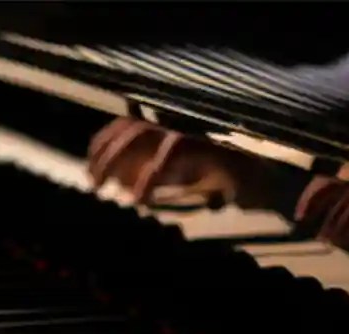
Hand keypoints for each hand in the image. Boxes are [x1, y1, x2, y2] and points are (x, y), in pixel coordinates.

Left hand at [87, 118, 271, 206]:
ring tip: (110, 190)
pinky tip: (140, 196)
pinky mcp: (208, 143)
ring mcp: (192, 128)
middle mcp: (176, 121)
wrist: (257, 183)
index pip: (124, 124)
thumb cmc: (213, 178)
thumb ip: (141, 173)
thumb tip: (110, 177)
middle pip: (128, 125)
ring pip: (144, 131)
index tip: (90, 170)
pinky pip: (172, 150)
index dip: (102, 143)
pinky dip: (151, 174)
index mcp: (165, 125)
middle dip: (104, 153)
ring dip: (119, 159)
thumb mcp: (169, 176)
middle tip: (94, 184)